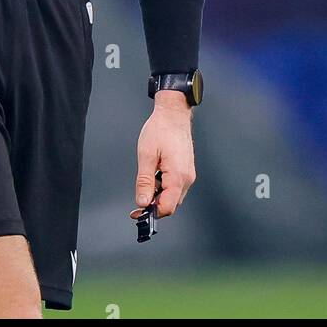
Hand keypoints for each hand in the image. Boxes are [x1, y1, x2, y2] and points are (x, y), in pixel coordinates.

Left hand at [134, 91, 195, 216]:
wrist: (173, 114)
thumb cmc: (161, 129)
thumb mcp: (146, 156)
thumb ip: (145, 182)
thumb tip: (143, 202)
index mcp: (177, 176)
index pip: (167, 207)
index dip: (152, 213)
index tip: (139, 212)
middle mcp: (186, 178)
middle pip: (171, 204)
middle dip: (155, 204)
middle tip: (140, 194)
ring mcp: (188, 174)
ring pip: (173, 196)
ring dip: (159, 194)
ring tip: (148, 177)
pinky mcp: (186, 170)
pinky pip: (176, 186)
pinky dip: (165, 186)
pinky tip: (156, 173)